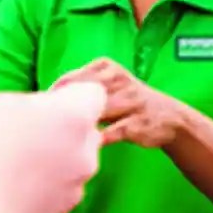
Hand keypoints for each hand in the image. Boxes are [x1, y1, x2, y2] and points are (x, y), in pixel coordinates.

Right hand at [0, 84, 106, 212]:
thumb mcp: (4, 104)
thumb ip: (37, 103)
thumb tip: (47, 112)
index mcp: (75, 115)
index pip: (93, 93)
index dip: (70, 95)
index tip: (46, 103)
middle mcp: (87, 149)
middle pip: (86, 128)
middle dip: (65, 127)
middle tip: (26, 133)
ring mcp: (79, 181)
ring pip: (76, 158)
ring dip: (56, 156)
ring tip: (17, 162)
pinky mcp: (67, 207)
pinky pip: (65, 185)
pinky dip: (49, 182)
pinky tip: (19, 184)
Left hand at [53, 58, 187, 148]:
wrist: (169, 118)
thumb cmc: (129, 101)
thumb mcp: (109, 84)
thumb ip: (82, 86)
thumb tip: (46, 98)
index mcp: (109, 68)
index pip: (75, 77)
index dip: (56, 93)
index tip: (42, 106)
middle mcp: (120, 81)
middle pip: (85, 92)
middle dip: (65, 106)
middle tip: (47, 121)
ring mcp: (131, 102)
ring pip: (98, 110)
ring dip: (80, 122)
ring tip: (62, 133)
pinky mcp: (137, 124)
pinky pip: (112, 132)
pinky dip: (98, 138)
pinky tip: (86, 144)